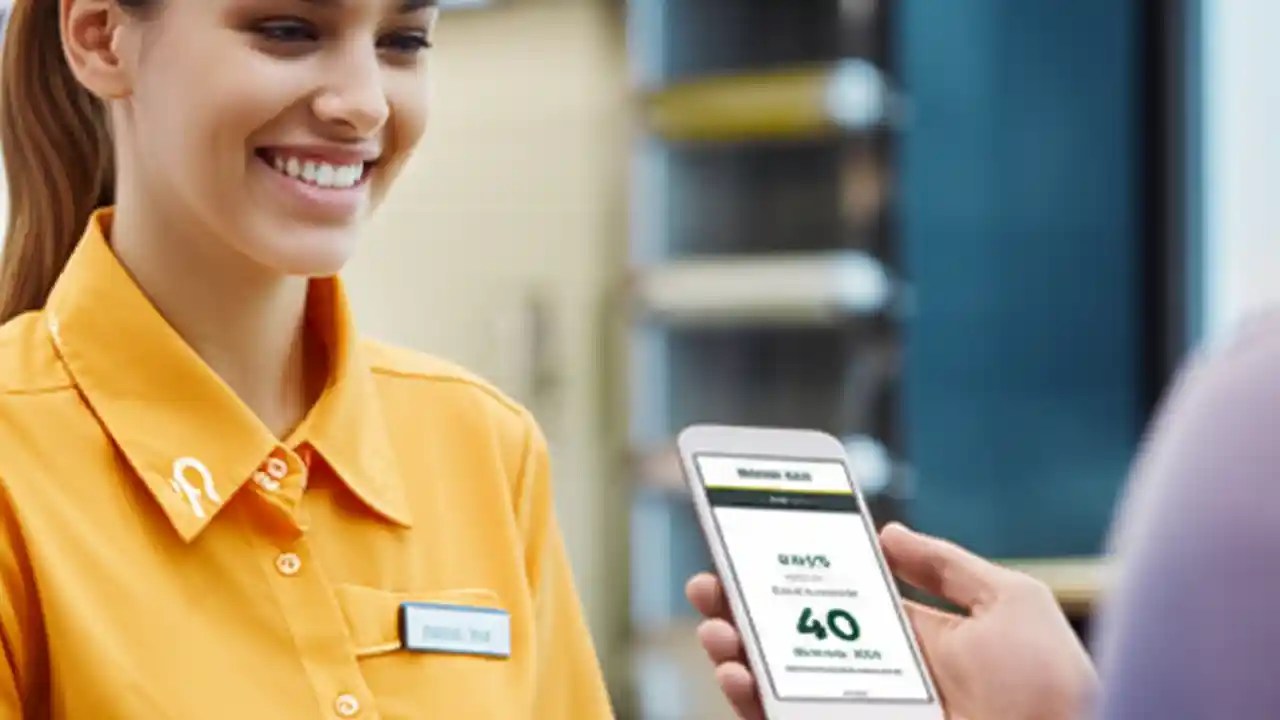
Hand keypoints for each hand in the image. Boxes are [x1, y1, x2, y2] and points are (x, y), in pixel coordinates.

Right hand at [686, 523, 1097, 719]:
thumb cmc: (1052, 688)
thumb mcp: (1011, 603)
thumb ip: (947, 565)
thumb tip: (890, 532)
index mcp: (914, 641)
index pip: (835, 600)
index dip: (790, 575)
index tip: (750, 546)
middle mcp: (878, 679)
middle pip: (793, 640)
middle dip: (744, 610)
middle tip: (709, 582)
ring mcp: (859, 710)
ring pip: (778, 683)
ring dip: (734, 651)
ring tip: (715, 626)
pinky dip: (751, 699)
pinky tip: (738, 671)